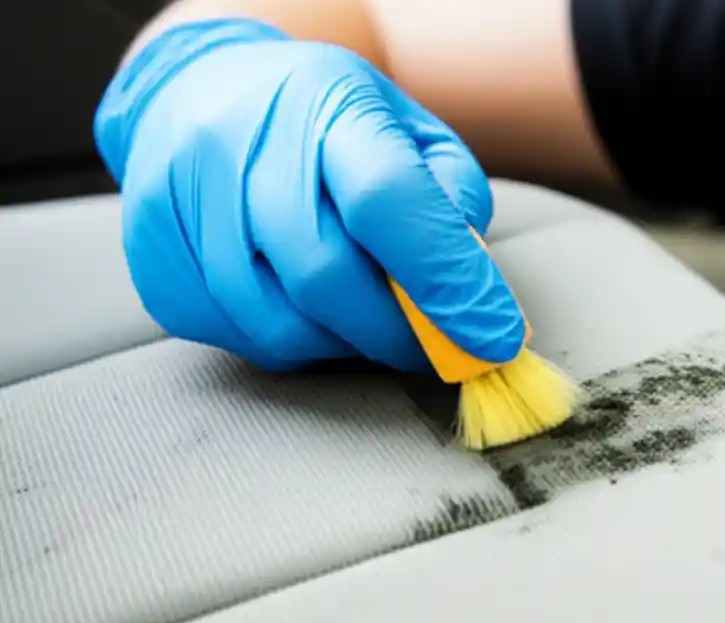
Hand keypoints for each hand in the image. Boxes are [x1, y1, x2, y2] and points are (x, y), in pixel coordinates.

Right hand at [94, 19, 523, 371]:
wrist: (202, 88)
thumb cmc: (326, 123)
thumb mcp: (409, 132)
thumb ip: (452, 199)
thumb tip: (471, 291)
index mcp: (326, 104)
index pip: (388, 200)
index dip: (444, 281)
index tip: (491, 338)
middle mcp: (241, 142)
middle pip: (324, 275)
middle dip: (392, 333)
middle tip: (428, 349)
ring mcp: (183, 195)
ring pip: (272, 320)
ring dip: (337, 346)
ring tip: (362, 325)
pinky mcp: (150, 249)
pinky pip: (228, 333)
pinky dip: (281, 343)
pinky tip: (300, 311)